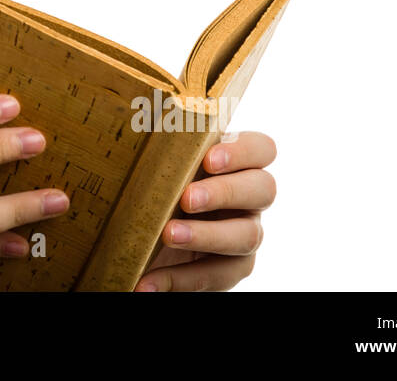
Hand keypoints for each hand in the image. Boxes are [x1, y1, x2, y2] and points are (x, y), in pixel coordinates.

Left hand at [134, 130, 276, 290]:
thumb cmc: (148, 186)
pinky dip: (182, 280)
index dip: (243, 152)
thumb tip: (133, 114)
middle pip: (263, 189)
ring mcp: (244, 232)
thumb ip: (156, 145)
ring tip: (168, 235)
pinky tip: (148, 283)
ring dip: (207, 236)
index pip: (262, 148)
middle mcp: (248, 196)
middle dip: (225, 192)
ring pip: (247, 235)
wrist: (135, 238)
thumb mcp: (151, 164)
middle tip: (186, 199)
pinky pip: (219, 275)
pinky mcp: (230, 268)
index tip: (209, 160)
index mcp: (233, 161)